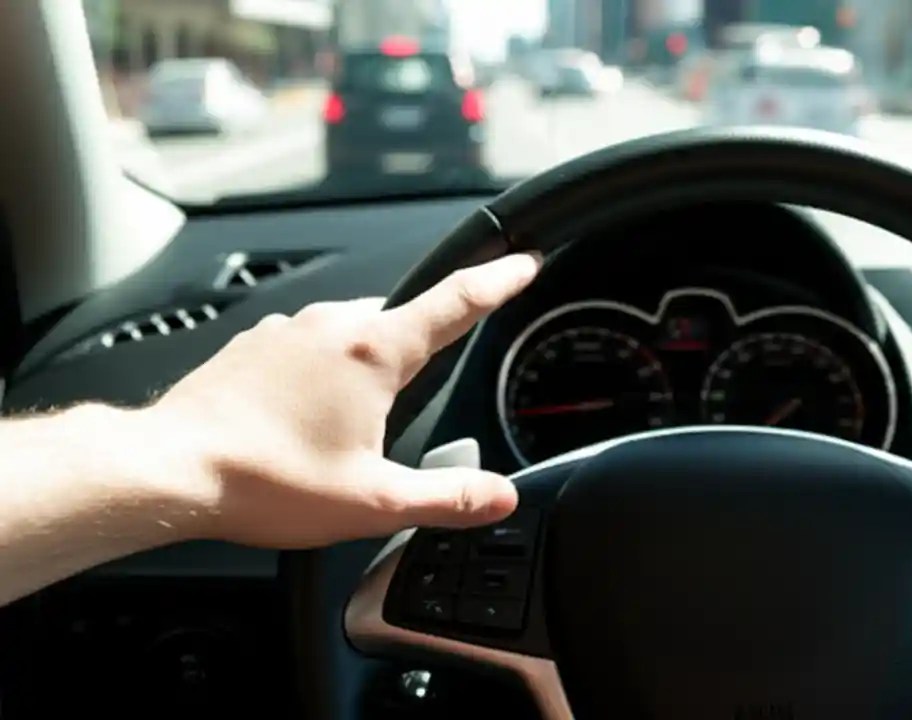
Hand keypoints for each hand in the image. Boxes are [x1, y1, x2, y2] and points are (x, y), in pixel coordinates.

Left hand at [147, 253, 541, 548]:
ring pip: (351, 337)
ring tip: (345, 434)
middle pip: (402, 324)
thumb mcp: (375, 502)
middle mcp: (332, 326)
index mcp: (375, 352)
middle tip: (409, 415)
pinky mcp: (253, 346)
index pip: (457, 301)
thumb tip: (498, 495)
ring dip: (363, 370)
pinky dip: (318, 376)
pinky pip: (307, 349)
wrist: (169, 469)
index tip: (521, 262)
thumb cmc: (264, 480)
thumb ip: (448, 498)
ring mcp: (288, 331)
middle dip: (417, 357)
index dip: (498, 281)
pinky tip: (301, 423)